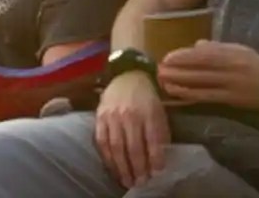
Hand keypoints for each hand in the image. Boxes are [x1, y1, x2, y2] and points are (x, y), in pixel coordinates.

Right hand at [94, 71, 168, 188]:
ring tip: (127, 181)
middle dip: (137, 168)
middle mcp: (129, 115)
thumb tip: (158, 160)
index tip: (156, 172)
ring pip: (116, 147)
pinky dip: (107, 158)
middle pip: (133, 147)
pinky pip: (102, 141)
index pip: (153, 140)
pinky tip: (113, 168)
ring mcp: (112, 116)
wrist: (126, 76)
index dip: (155, 159)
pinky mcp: (99, 117)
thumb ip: (159, 134)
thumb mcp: (159, 112)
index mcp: (148, 112)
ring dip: (121, 167)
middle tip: (140, 182)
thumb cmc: (147, 98)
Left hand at [158, 40, 258, 109]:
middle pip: (199, 69)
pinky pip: (208, 98)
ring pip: (201, 85)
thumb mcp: (239, 50)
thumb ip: (218, 48)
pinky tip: (179, 96)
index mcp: (232, 53)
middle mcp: (231, 68)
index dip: (184, 56)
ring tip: (164, 83)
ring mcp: (232, 85)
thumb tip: (196, 45)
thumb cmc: (257, 65)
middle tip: (158, 70)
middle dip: (177, 70)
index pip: (204, 54)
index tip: (167, 57)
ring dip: (180, 84)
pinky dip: (191, 97)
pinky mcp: (232, 100)